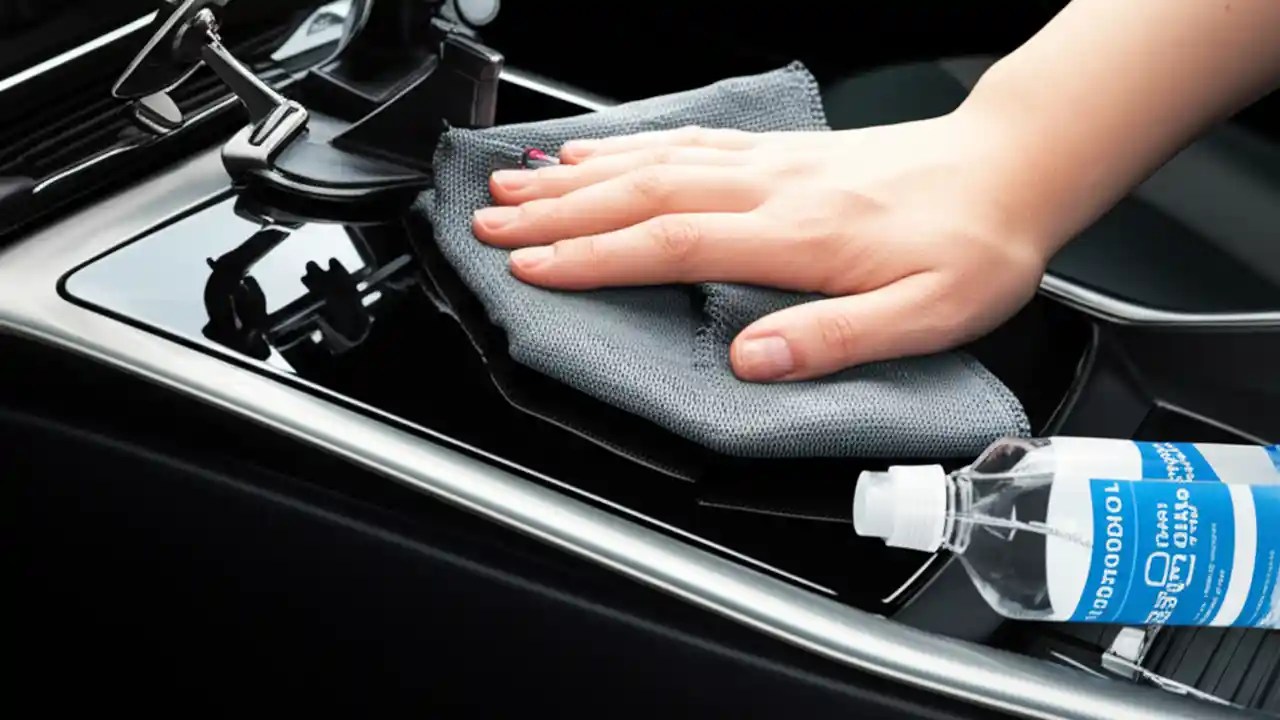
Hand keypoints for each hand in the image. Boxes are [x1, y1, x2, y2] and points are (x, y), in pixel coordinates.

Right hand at [472, 108, 1063, 381]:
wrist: (1011, 168)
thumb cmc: (974, 245)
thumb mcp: (926, 314)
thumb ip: (834, 338)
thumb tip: (750, 362)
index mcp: (799, 235)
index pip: (672, 243)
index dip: (594, 257)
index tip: (531, 267)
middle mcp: (772, 188)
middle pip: (643, 193)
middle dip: (557, 212)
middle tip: (489, 223)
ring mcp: (770, 162)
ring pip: (655, 160)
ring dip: (578, 175)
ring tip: (515, 184)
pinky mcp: (777, 151)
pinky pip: (687, 140)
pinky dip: (629, 145)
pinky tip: (596, 153)